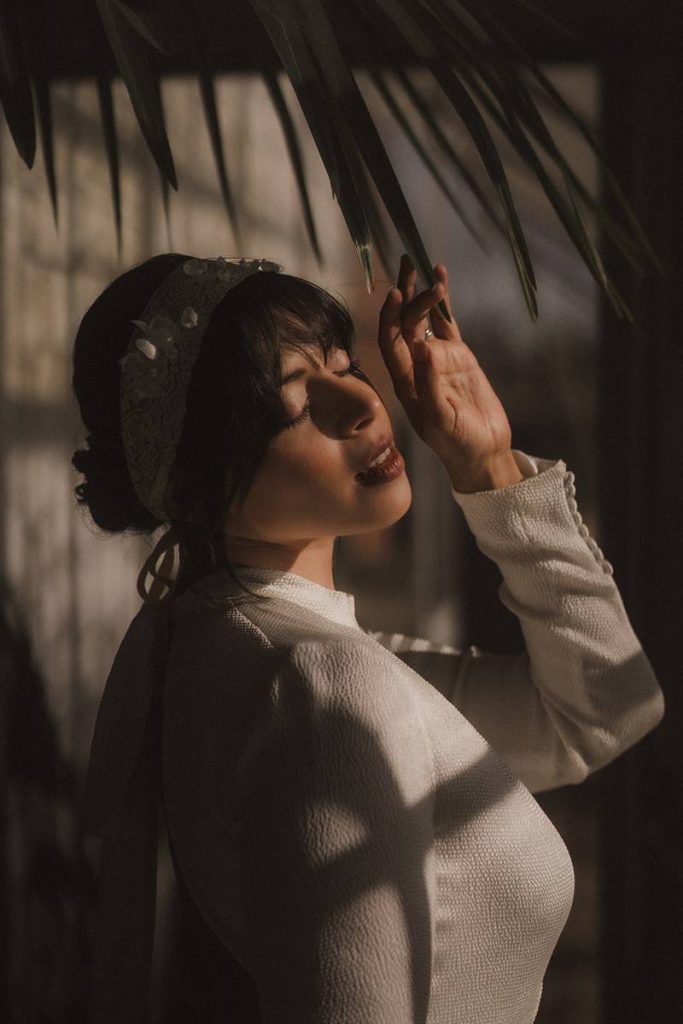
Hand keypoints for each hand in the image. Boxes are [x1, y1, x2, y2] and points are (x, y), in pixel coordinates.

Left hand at [377, 254, 521, 488]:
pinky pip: (447, 324)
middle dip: (405, 293)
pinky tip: (441, 280)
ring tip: (423, 264)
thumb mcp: (440, 419)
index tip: (396, 294)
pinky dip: (444, 303)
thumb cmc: (457, 443)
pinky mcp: (459, 357)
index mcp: (405, 380)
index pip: (389, 341)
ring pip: (424, 319)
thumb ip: (430, 384)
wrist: (483, 452)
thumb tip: (423, 347)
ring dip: (422, 292)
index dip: (390, 317)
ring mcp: (438, 358)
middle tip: (407, 264)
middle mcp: (416, 364)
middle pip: (404, 322)